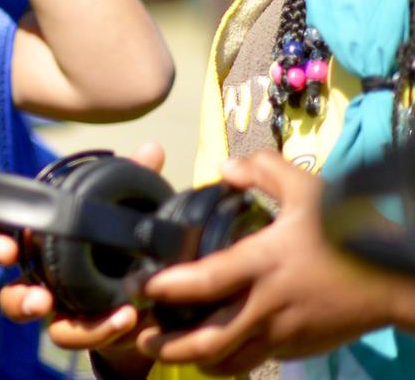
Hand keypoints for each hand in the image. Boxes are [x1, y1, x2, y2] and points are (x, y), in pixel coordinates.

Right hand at [0, 143, 166, 373]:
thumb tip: (151, 149)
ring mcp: (66, 315)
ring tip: (76, 318)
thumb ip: (137, 183)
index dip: (3, 246)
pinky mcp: (88, 334)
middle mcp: (47, 285)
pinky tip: (124, 319)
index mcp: (48, 250)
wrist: (148, 298)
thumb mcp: (132, 215)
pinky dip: (101, 330)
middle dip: (18, 297)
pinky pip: (80, 339)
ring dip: (61, 326)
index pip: (13, 245)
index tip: (4, 247)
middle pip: (14, 295)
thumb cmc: (127, 249)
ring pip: (46, 327)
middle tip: (38, 297)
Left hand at [136, 152, 411, 373]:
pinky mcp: (297, 347)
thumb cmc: (348, 230)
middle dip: (171, 344)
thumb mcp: (308, 189)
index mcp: (264, 263)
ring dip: (195, 360)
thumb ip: (263, 171)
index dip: (167, 288)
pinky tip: (210, 352)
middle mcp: (269, 304)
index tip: (139, 286)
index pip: (206, 281)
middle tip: (140, 336)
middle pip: (211, 338)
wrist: (395, 279)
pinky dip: (228, 361)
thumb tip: (225, 169)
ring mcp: (284, 332)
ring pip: (231, 360)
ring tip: (165, 351)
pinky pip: (254, 361)